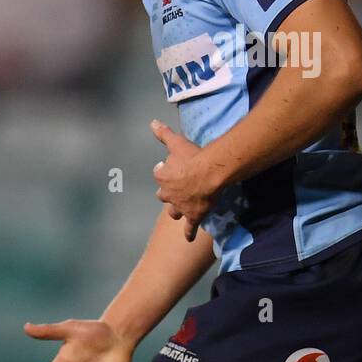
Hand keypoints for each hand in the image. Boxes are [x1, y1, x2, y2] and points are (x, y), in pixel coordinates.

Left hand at [151, 119, 217, 241]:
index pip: (159, 173)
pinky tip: (189, 239)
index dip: (165, 170)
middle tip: (176, 188)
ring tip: (179, 210)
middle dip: (168, 192)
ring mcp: (180, 207)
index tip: (171, 166)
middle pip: (163, 195)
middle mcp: (168, 194)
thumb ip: (163, 133)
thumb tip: (152, 123)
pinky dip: (189, 233)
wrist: (209, 173)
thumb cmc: (192, 156)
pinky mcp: (193, 216)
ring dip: (176, 210)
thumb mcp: (176, 142)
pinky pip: (189, 228)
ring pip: (174, 212)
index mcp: (162, 177)